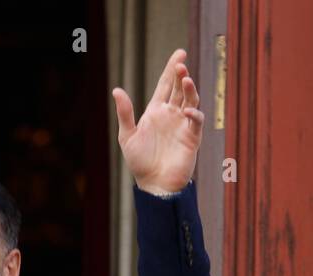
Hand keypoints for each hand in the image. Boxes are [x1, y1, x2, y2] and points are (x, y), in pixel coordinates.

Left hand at [112, 49, 203, 195]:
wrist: (154, 185)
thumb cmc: (140, 162)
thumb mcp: (127, 136)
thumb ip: (124, 113)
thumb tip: (116, 89)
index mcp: (156, 111)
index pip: (165, 85)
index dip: (172, 69)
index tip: (180, 53)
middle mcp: (171, 115)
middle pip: (179, 88)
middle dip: (181, 74)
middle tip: (181, 62)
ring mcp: (183, 124)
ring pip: (190, 100)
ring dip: (189, 89)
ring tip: (185, 78)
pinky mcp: (192, 137)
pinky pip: (196, 120)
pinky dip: (194, 114)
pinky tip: (186, 111)